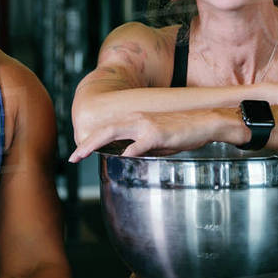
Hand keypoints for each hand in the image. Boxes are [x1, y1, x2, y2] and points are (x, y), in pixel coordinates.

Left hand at [69, 110, 227, 161]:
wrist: (205, 123)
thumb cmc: (182, 132)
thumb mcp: (157, 140)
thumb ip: (139, 146)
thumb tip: (126, 157)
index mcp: (135, 120)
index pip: (107, 130)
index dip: (90, 141)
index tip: (78, 152)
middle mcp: (137, 118)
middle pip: (104, 130)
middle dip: (85, 143)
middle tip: (72, 157)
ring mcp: (146, 125)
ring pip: (113, 132)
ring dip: (94, 144)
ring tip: (82, 154)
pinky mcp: (157, 133)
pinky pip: (137, 144)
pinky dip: (127, 152)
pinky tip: (118, 159)